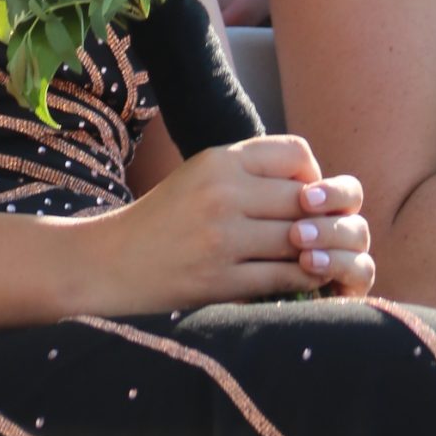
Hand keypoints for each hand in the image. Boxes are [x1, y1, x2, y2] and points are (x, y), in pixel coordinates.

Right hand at [85, 133, 373, 314]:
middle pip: (305, 198)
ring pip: (301, 240)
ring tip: (321, 259)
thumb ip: (249, 172)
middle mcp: (222, 192)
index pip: (295, 153)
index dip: (314, 175)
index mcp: (218, 159)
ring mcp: (222, 237)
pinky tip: (304, 281)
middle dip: (322, 218)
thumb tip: (315, 184)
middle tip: (325, 233)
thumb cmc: (162, 219)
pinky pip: (284, 276)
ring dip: (318, 252)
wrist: (110, 263)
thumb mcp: (199, 176)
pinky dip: (303, 280)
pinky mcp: (220, 279)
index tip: (310, 196)